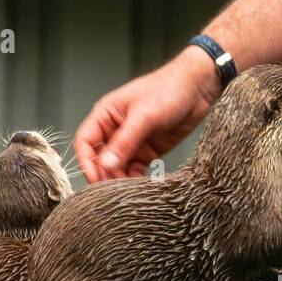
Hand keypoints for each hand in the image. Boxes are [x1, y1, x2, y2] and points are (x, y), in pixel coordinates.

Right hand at [73, 45, 221, 182]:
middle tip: (113, 191)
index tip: (95, 179)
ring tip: (128, 191)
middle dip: (104, 175)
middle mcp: (115, 130)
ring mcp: (131, 143)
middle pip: (100, 159)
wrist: (197, 89)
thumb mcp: (144, 117)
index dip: (87, 162)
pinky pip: (135, 170)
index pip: (85, 142)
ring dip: (120, 180)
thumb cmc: (167, 90)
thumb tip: (105, 165)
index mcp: (105, 116)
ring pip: (117, 167)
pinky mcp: (147, 152)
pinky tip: (141, 185)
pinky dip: (135, 180)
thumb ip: (124, 142)